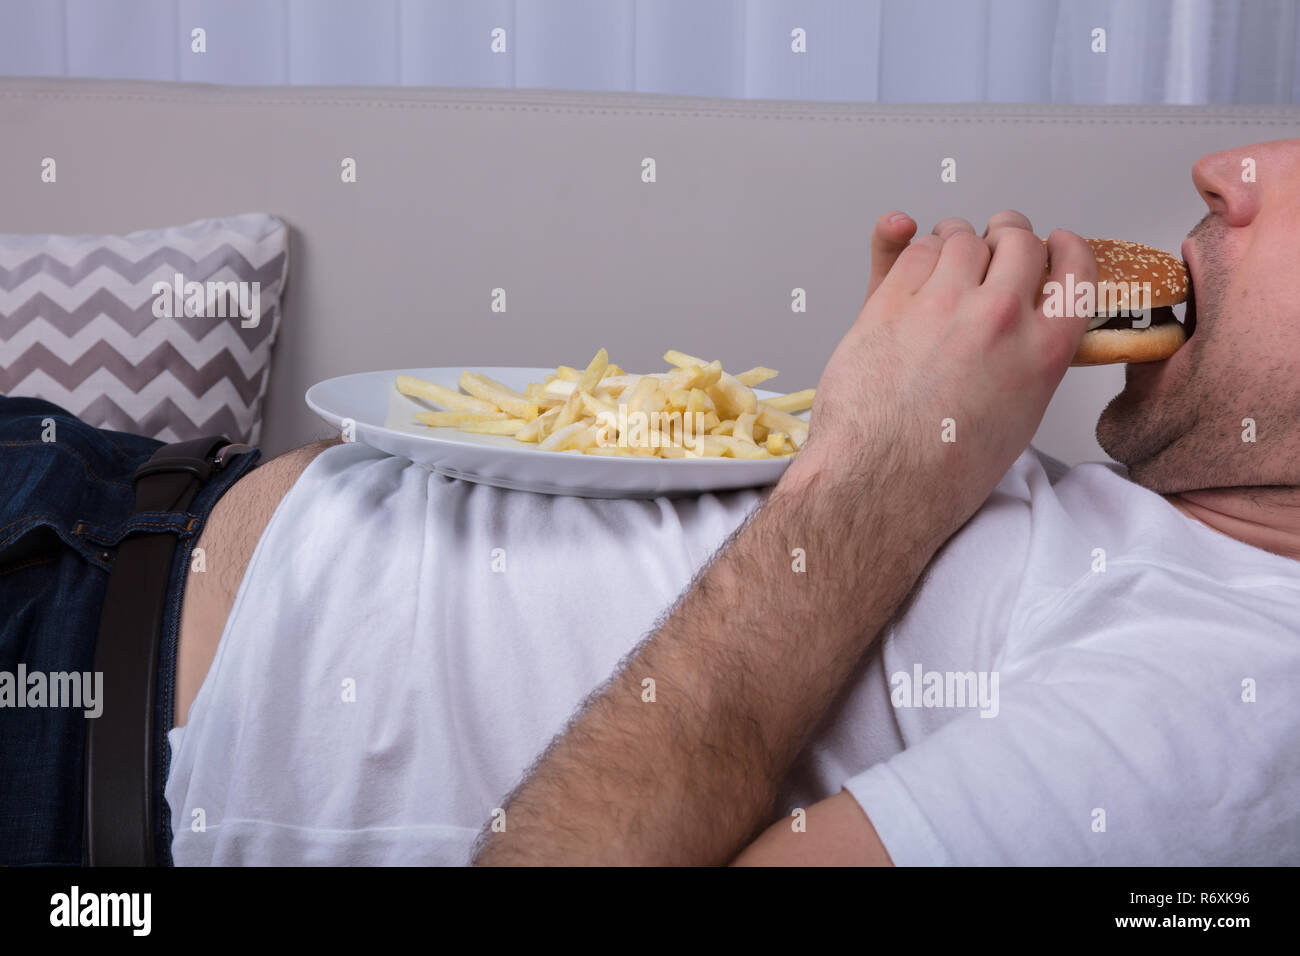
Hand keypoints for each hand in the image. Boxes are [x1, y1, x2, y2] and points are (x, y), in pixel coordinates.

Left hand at [790, 211, 1096, 544]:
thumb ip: (1030, 356)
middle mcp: (1002, 316)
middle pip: (1019, 239)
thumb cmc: (944, 467)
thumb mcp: (1018, 415)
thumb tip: (1027, 321)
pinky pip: (912, 249)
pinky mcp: (893, 300)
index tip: (1054, 243)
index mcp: (1045, 349)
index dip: (1064, 247)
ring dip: (956, 241)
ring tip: (946, 259)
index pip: (1076, 268)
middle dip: (1007, 235)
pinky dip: (913, 250)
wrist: (882, 481)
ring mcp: (945, 303)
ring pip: (962, 237)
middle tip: (994, 244)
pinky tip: (912, 270)